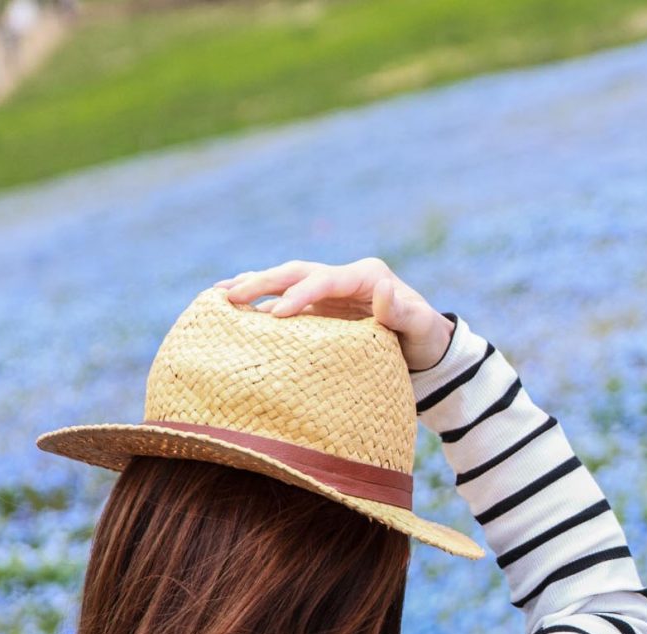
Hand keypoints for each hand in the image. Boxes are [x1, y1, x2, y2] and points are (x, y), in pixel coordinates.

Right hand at [216, 258, 452, 370]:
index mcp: (366, 276)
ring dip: (254, 284)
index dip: (300, 294)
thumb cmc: (426, 338)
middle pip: (298, 273)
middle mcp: (344, 278)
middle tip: (231, 296)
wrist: (427, 346)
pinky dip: (261, 300)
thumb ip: (402, 312)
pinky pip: (286, 299)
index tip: (277, 314)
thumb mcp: (421, 327)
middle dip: (264, 282)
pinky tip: (233, 306)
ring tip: (219, 294)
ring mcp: (330, 291)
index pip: (326, 279)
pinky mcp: (321, 308)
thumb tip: (383, 291)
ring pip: (286, 281)